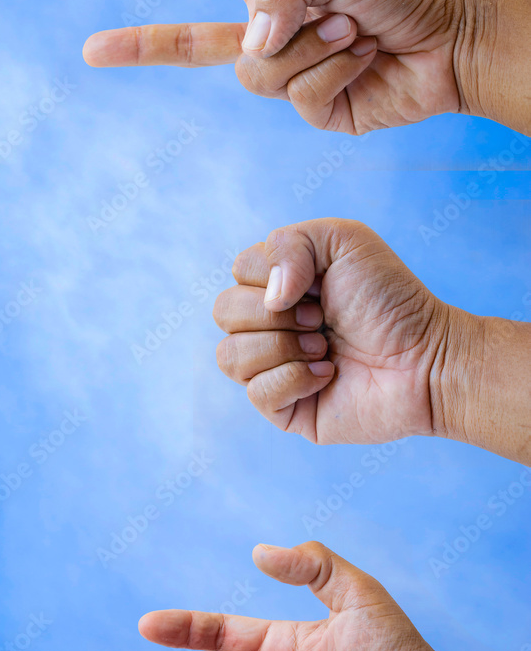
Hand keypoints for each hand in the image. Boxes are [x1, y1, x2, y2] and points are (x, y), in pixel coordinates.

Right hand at [83, 0, 530, 134]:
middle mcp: (272, 37)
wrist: (447, 44)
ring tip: (353, 32)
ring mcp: (288, 79)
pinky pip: (298, 97)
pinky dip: (333, 73)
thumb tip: (248, 46)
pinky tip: (361, 60)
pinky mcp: (311, 111)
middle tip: (90, 49)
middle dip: (139, 46)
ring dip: (311, 47)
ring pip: (259, 72)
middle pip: (192, 46)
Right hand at [213, 217, 452, 445]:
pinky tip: (328, 375)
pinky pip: (255, 393)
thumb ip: (290, 244)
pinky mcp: (283, 409)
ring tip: (325, 349)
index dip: (275, 276)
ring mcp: (272, 369)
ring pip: (229, 355)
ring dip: (282, 347)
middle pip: (224, 311)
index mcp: (278, 287)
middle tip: (322, 320)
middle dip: (276, 315)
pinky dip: (294, 379)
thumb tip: (268, 298)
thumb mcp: (344, 241)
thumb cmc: (390, 298)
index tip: (320, 287)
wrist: (426, 356)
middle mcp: (268, 326)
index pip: (238, 271)